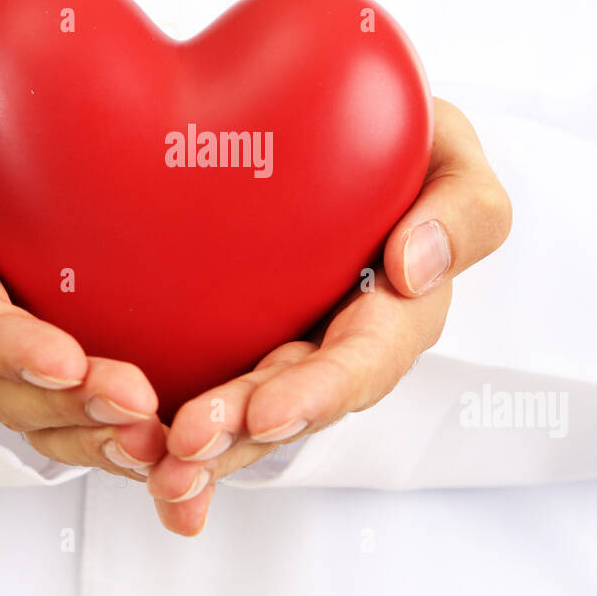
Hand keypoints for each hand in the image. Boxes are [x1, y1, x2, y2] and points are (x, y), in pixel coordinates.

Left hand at [146, 99, 511, 534]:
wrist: (346, 126)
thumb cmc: (407, 141)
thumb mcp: (455, 160)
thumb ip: (462, 210)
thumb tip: (413, 269)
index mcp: (396, 314)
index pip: (361, 363)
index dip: (318, 392)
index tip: (268, 412)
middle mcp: (336, 348)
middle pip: (291, 404)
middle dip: (241, 432)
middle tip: (186, 445)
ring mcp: (282, 350)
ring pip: (243, 416)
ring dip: (204, 450)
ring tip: (156, 469)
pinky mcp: (230, 341)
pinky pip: (200, 390)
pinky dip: (170, 434)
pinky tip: (134, 456)